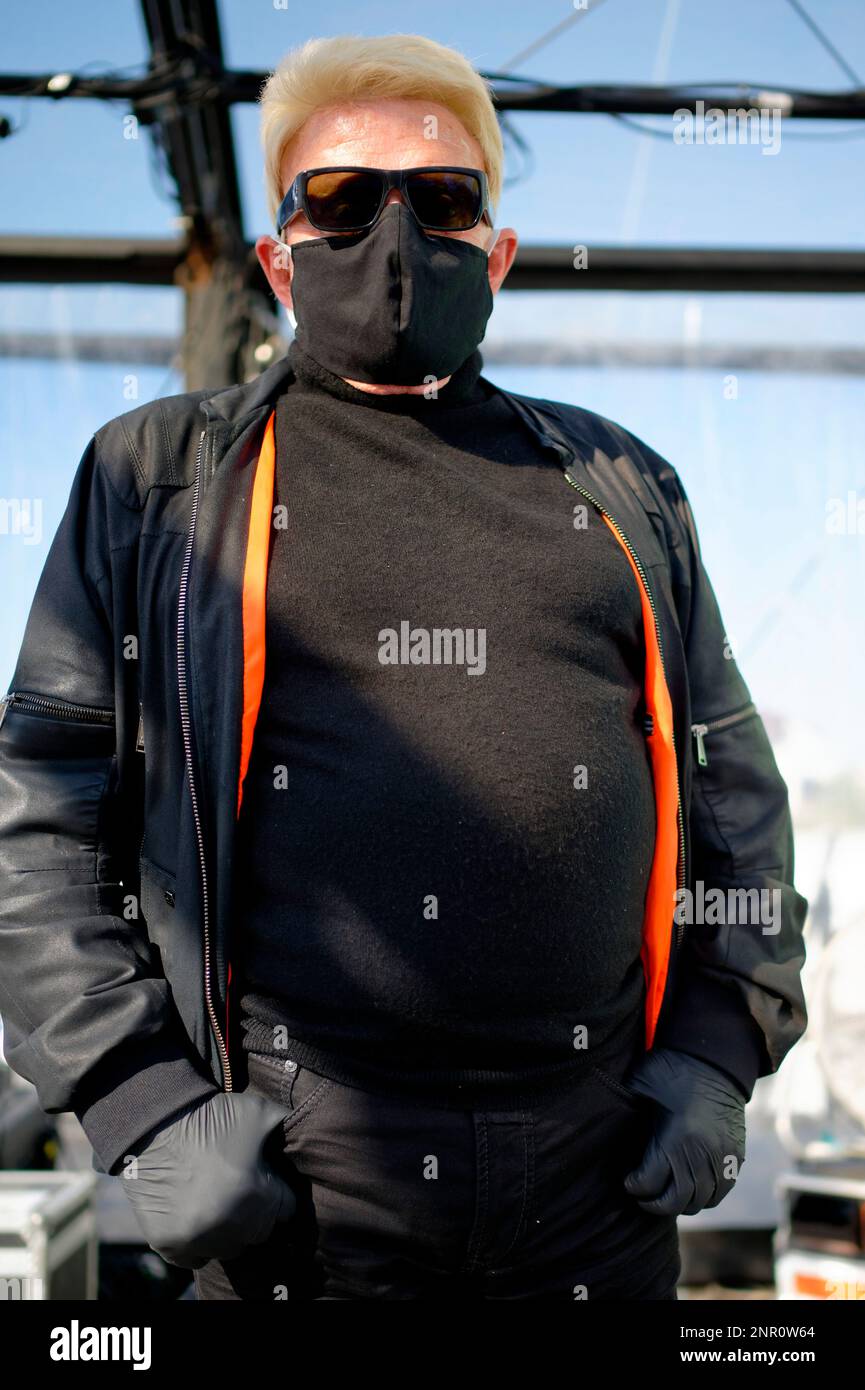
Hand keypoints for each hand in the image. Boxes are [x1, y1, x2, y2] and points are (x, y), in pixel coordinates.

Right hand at [114, 1090, 296, 1267]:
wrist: (154, 1122)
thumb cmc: (211, 1117)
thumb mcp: (259, 1112)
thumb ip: (288, 1125)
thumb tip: (311, 1130)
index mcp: (255, 1196)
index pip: (285, 1210)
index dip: (277, 1192)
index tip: (267, 1180)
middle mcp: (227, 1224)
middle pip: (259, 1232)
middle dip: (256, 1211)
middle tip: (242, 1188)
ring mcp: (197, 1238)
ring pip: (230, 1249)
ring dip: (230, 1229)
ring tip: (221, 1201)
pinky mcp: (170, 1244)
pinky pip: (196, 1258)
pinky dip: (200, 1243)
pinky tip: (199, 1217)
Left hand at [622, 1048, 746, 1216]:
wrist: (714, 1059)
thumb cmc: (671, 1070)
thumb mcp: (640, 1086)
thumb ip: (626, 1110)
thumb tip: (601, 1125)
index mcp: (676, 1137)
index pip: (652, 1182)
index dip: (636, 1186)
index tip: (628, 1182)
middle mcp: (702, 1152)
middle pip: (678, 1200)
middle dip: (655, 1203)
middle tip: (643, 1196)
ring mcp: (722, 1157)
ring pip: (701, 1201)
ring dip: (681, 1203)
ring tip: (665, 1194)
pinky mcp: (735, 1155)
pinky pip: (720, 1191)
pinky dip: (704, 1197)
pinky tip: (688, 1189)